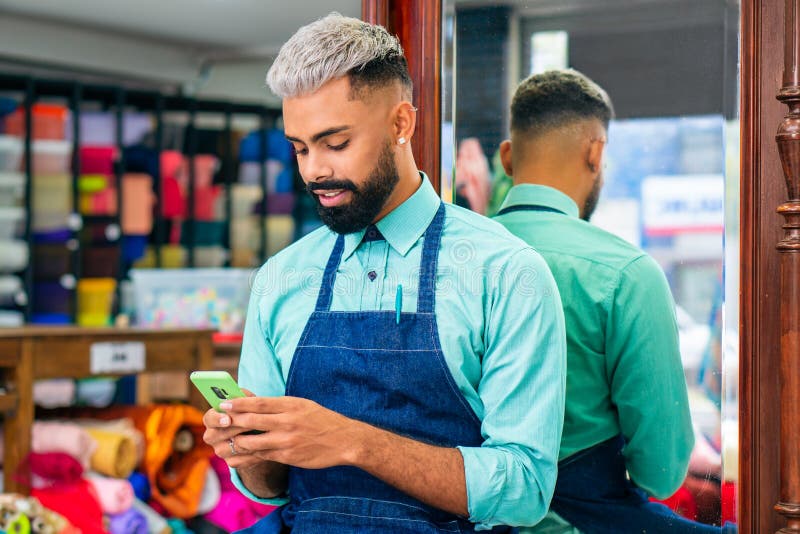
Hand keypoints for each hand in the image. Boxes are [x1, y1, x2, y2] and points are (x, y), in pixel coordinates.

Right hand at [201, 389, 264, 468]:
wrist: (261, 433)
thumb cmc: (252, 412)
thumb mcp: (249, 401)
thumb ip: (244, 396)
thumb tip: (242, 394)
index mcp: (213, 419)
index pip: (209, 418)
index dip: (217, 419)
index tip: (228, 419)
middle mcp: (212, 436)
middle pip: (214, 435)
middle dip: (233, 429)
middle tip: (249, 425)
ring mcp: (220, 450)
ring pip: (226, 449)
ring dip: (243, 441)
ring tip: (258, 433)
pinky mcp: (231, 462)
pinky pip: (238, 460)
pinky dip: (250, 453)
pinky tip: (261, 446)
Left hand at [219, 395, 365, 469]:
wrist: (345, 440)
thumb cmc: (321, 420)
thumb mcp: (302, 405)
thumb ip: (280, 405)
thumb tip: (252, 405)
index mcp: (291, 405)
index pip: (259, 403)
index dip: (239, 403)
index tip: (223, 403)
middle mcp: (288, 422)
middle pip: (252, 422)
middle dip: (231, 421)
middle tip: (216, 421)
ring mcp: (287, 440)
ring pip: (253, 442)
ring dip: (234, 442)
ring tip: (220, 442)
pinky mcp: (288, 456)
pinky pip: (262, 456)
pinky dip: (246, 456)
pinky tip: (235, 456)